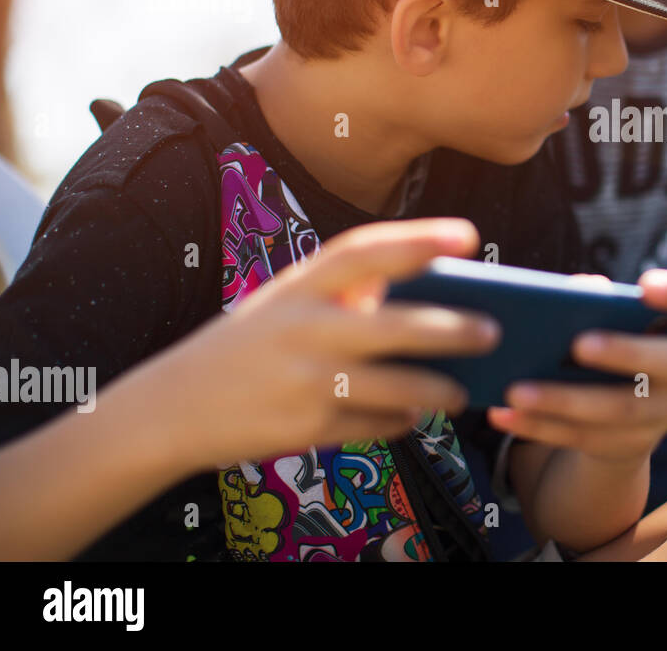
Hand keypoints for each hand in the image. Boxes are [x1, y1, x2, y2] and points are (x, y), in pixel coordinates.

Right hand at [151, 218, 499, 470]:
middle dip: (451, 330)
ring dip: (437, 390)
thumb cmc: (251, 344)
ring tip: (462, 391)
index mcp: (299, 287)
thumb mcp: (286, 302)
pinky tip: (412, 416)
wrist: (173, 406)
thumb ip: (344, 295)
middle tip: (494, 330)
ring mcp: (304, 382)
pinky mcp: (306, 429)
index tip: (467, 236)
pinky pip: (375, 425)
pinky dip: (400, 421)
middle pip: (396, 327)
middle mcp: (304, 329)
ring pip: (396, 387)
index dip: (419, 239)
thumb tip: (431, 298)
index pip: (366, 252)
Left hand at [486, 269, 666, 464]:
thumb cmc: (605, 345)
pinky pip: (583, 438)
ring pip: (618, 409)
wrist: (611, 416)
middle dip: (624, 352)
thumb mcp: (604, 321)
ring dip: (564, 399)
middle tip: (577, 343)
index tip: (645, 284)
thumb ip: (595, 300)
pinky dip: (539, 426)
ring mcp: (662, 415)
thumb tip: (582, 289)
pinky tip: (504, 414)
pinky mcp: (629, 447)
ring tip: (516, 389)